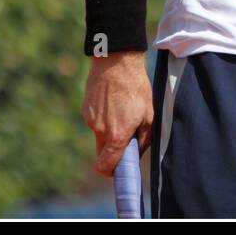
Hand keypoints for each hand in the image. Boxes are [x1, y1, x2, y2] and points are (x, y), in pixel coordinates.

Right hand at [82, 51, 153, 176]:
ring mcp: (90, 120)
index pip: (105, 166)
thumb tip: (137, 152)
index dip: (111, 172)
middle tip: (126, 135)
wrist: (117, 62)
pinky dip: (103, 117)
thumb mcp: (149, 114)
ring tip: (122, 109)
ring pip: (99, 134)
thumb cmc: (137, 88)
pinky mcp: (85, 109)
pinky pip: (95, 120)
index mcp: (117, 135)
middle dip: (112, 150)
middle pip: (102, 152)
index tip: (118, 169)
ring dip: (109, 129)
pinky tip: (112, 100)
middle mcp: (100, 131)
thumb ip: (144, 139)